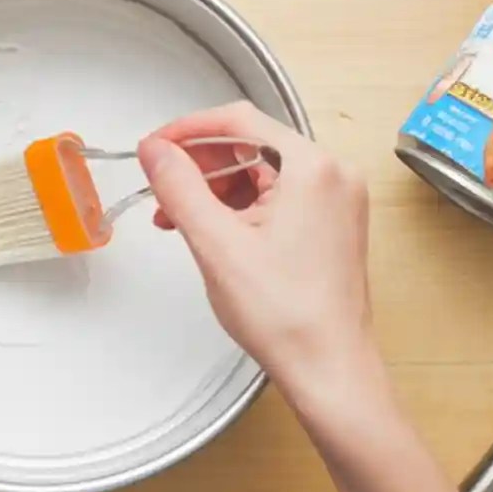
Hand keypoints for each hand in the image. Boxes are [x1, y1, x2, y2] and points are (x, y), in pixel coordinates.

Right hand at [138, 102, 378, 405]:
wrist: (329, 370)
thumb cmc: (286, 316)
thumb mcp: (216, 243)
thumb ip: (180, 187)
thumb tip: (155, 150)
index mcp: (312, 168)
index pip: (239, 121)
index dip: (189, 130)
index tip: (155, 147)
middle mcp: (333, 176)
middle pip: (252, 146)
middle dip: (201, 167)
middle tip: (162, 190)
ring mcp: (337, 202)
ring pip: (263, 175)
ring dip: (217, 191)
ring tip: (179, 221)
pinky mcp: (332, 227)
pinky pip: (279, 200)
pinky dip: (241, 211)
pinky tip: (212, 234)